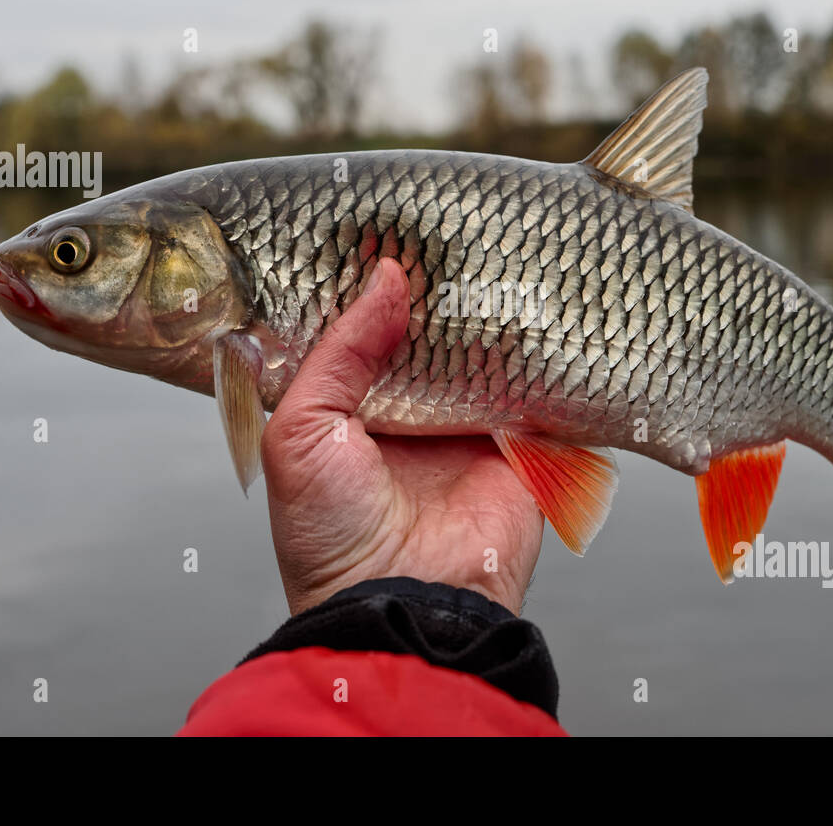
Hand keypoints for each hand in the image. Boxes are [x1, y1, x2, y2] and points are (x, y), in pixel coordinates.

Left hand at [261, 258, 543, 615]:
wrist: (405, 603)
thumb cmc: (330, 535)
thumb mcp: (300, 430)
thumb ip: (340, 350)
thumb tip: (386, 277)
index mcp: (346, 408)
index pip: (358, 330)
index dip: (364, 286)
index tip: (379, 229)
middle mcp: (405, 412)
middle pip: (423, 334)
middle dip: (432, 292)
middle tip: (442, 231)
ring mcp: (462, 425)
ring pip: (477, 350)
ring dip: (482, 313)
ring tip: (489, 252)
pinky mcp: (515, 441)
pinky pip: (528, 386)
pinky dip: (532, 353)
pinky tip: (531, 305)